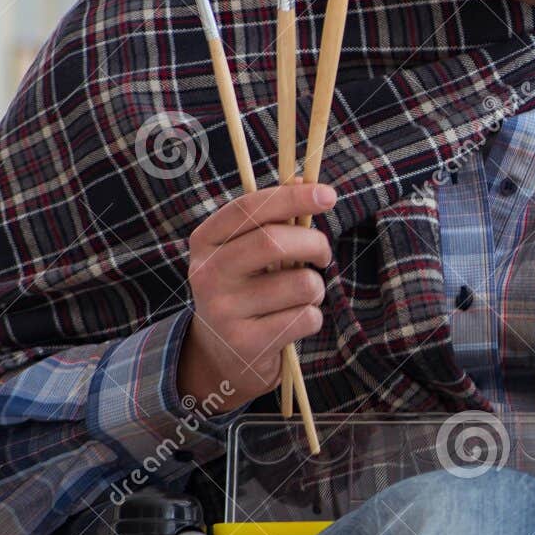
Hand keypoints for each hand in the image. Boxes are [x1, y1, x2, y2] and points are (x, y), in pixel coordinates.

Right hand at [176, 181, 335, 409]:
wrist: (221, 355)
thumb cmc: (246, 290)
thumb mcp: (246, 252)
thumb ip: (272, 219)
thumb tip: (301, 178)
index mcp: (206, 241)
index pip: (249, 208)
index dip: (293, 197)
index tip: (328, 195)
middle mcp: (207, 274)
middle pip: (275, 243)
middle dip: (315, 244)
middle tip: (323, 255)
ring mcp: (224, 310)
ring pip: (302, 284)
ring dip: (317, 288)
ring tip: (301, 296)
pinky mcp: (246, 343)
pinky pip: (306, 318)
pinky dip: (312, 317)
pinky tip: (293, 323)